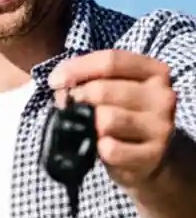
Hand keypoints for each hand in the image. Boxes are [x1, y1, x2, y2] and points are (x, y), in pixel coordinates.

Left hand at [48, 49, 177, 190]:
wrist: (148, 157)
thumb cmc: (121, 115)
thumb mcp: (110, 89)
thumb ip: (87, 79)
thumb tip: (59, 84)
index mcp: (154, 72)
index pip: (111, 60)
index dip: (77, 68)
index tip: (55, 81)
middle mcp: (163, 96)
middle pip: (103, 90)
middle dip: (78, 99)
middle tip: (72, 109)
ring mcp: (161, 126)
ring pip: (107, 119)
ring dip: (89, 125)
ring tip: (91, 129)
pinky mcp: (153, 154)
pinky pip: (111, 149)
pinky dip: (99, 149)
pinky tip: (102, 147)